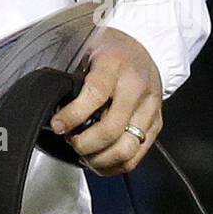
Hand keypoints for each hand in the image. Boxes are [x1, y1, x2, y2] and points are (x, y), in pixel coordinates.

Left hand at [47, 27, 162, 175]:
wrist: (145, 48)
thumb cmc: (112, 53)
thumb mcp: (89, 53)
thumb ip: (76, 80)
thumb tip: (55, 111)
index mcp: (115, 65)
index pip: (95, 94)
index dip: (73, 115)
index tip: (57, 125)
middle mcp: (136, 88)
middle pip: (111, 129)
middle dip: (85, 143)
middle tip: (70, 141)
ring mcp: (149, 109)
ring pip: (126, 149)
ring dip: (99, 159)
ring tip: (83, 153)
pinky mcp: (157, 124)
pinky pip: (137, 156)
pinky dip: (114, 165)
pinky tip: (99, 159)